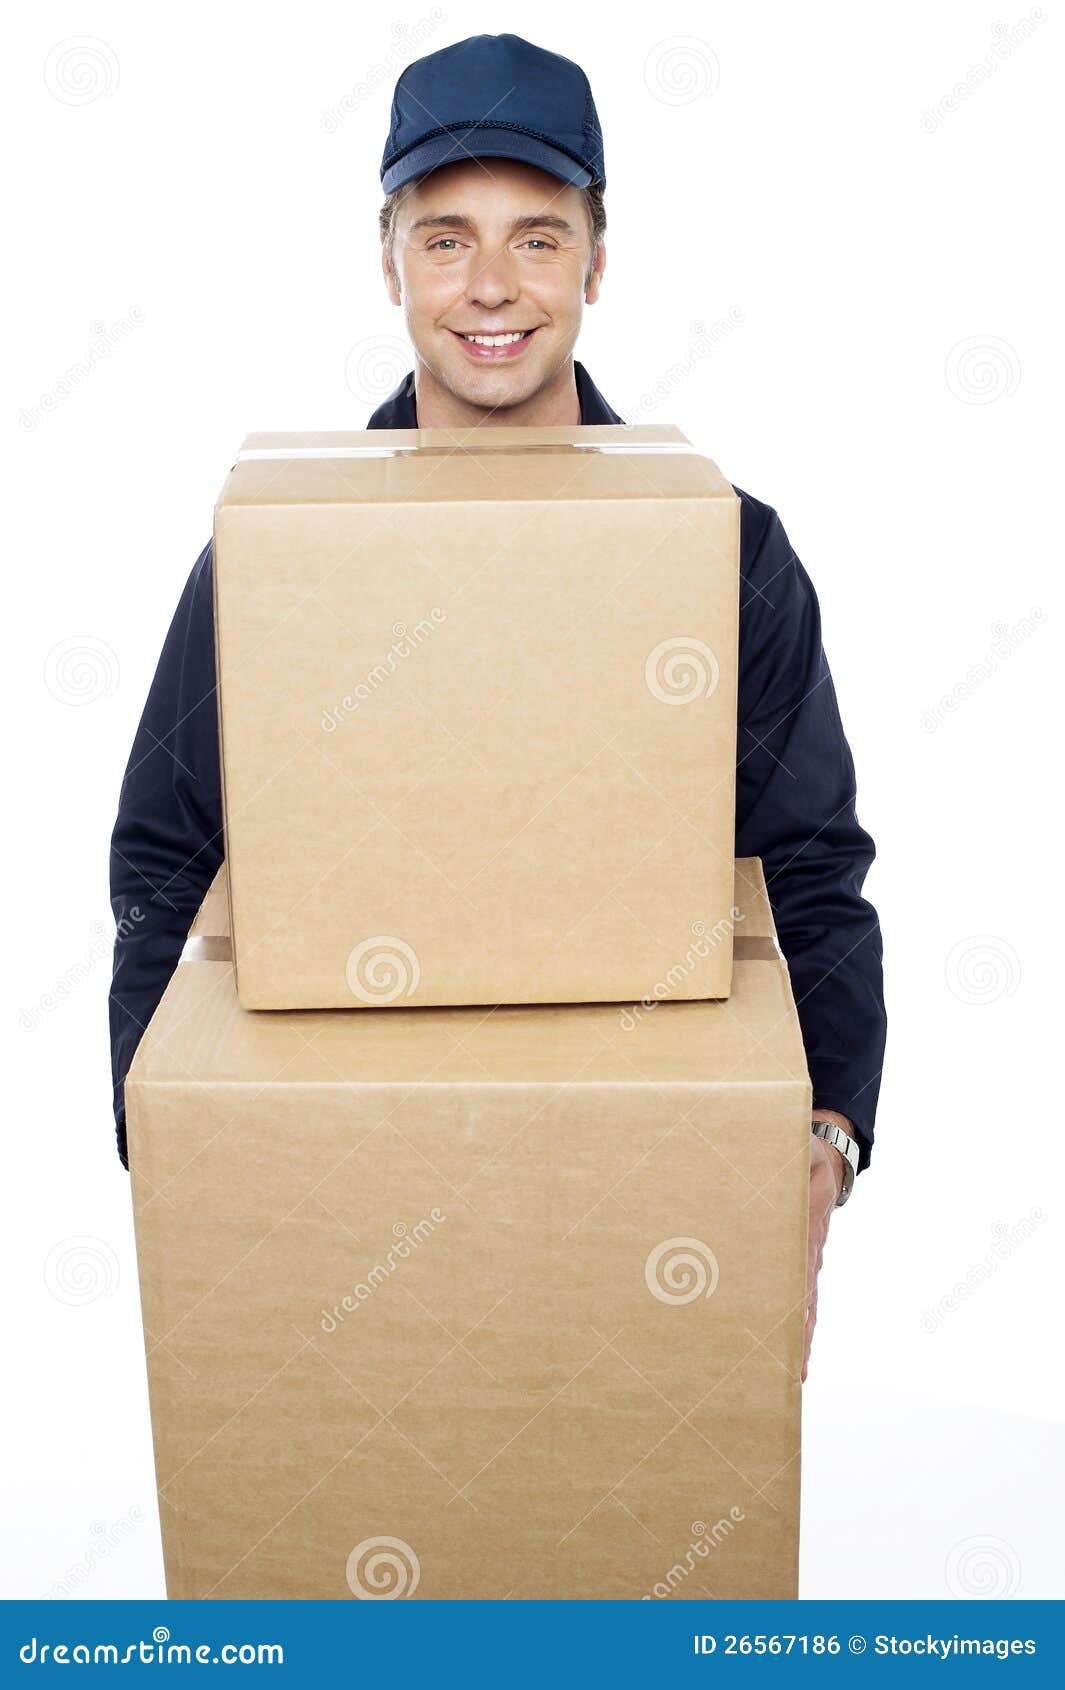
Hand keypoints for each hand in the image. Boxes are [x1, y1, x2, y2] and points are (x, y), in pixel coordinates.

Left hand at [802, 1113, 848, 1380]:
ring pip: (804, 1308)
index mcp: (808, 1225)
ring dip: (799, 1341)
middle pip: (806, 1300)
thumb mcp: (802, 1146)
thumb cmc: (805, 1153)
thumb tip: (795, 1152)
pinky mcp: (799, 1266)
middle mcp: (811, 1252)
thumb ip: (799, 1152)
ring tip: (792, 1377)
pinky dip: (797, 1329)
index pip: (803, 1266)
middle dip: (800, 1335)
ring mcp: (807, 1262)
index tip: (795, 1322)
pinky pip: (798, 1300)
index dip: (799, 1295)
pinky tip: (789, 1356)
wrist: (823, 1161)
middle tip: (794, 1371)